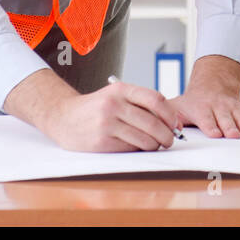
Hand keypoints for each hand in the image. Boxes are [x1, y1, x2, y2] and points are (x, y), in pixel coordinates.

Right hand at [5, 69, 181, 152]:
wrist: (63, 117)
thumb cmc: (96, 108)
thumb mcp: (116, 95)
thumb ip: (140, 104)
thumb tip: (172, 120)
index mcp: (121, 90)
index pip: (156, 100)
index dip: (171, 114)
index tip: (176, 124)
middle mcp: (114, 104)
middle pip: (153, 123)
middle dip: (167, 135)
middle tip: (170, 140)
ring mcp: (107, 123)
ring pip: (144, 139)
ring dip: (155, 145)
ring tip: (154, 145)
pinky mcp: (101, 141)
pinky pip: (130, 148)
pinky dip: (138, 150)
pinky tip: (136, 146)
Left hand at [171, 54, 239, 138]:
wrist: (211, 85)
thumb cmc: (192, 102)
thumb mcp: (177, 105)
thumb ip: (168, 116)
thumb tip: (162, 125)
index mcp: (201, 107)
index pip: (206, 118)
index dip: (211, 126)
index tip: (216, 134)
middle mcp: (218, 107)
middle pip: (225, 118)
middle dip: (230, 127)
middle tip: (235, 135)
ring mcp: (232, 107)